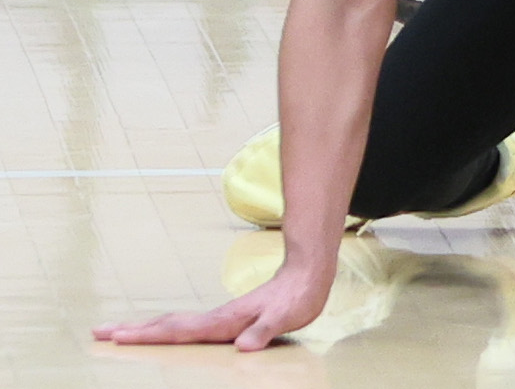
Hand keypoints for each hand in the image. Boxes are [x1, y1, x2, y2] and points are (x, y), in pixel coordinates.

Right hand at [92, 261, 333, 350]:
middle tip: (99, 332)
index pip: (179, 331)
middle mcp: (216, 319)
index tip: (118, 336)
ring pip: (175, 324)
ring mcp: (220, 318)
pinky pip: (189, 326)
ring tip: (117, 332)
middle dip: (133, 330)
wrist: (308, 276)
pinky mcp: (226, 319)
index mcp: (223, 322)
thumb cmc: (297, 299)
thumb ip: (264, 332)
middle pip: (167, 324)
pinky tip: (162, 332)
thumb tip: (244, 348)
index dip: (149, 335)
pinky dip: (167, 329)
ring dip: (146, 328)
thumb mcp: (286, 318)